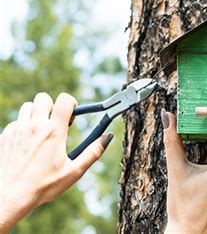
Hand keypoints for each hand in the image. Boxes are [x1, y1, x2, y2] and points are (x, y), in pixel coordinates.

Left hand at [0, 93, 113, 232]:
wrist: (10, 196)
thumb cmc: (44, 186)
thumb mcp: (74, 171)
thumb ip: (93, 152)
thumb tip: (108, 136)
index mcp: (54, 132)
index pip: (64, 100)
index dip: (70, 103)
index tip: (71, 116)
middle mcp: (34, 126)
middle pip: (43, 98)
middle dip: (52, 107)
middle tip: (56, 123)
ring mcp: (17, 130)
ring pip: (28, 107)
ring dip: (36, 114)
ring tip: (41, 132)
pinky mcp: (4, 136)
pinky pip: (15, 122)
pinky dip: (23, 128)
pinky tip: (27, 145)